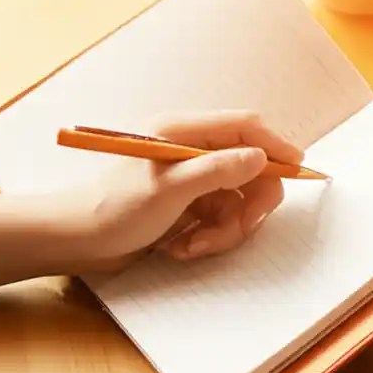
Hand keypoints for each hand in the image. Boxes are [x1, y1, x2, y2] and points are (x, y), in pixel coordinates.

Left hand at [75, 111, 303, 268]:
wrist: (74, 241)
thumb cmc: (112, 209)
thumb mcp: (168, 189)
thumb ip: (218, 169)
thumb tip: (260, 158)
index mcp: (182, 131)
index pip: (244, 125)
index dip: (275, 143)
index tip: (298, 168)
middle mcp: (191, 150)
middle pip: (250, 167)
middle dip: (249, 203)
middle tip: (241, 227)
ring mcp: (191, 178)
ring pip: (238, 199)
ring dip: (225, 228)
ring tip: (193, 245)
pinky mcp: (188, 203)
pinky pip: (220, 218)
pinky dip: (209, 236)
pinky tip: (181, 247)